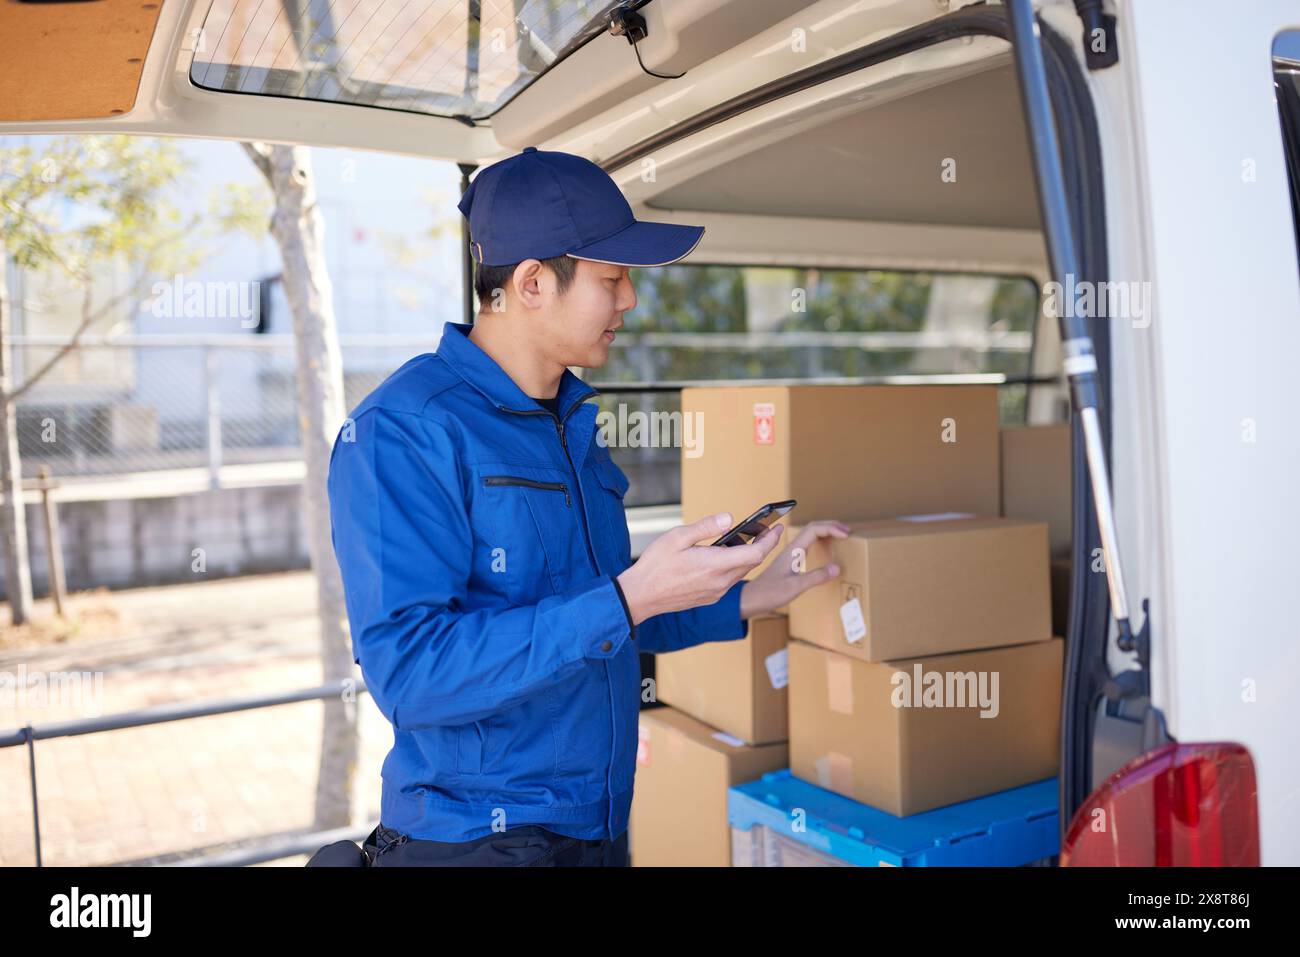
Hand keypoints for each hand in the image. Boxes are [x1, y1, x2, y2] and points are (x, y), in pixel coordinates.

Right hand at [616, 512, 785, 624]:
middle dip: (764, 545)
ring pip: (741, 572)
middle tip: (769, 529)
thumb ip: (705, 527)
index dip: (770, 540)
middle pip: (752, 563)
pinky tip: (728, 556)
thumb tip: (729, 518)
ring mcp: (715, 592)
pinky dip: (735, 566)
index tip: (777, 527)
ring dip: (749, 556)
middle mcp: (720, 582)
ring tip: (751, 539)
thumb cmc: (655, 566)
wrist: (640, 596)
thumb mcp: (677, 537)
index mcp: (715, 565)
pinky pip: (730, 581)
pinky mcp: (709, 598)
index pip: (755, 554)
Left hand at [739, 520, 850, 618]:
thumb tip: (837, 567)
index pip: (814, 529)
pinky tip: (825, 550)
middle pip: (813, 528)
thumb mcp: (795, 587)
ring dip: (826, 532)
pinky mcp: (790, 562)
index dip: (831, 528)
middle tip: (848, 531)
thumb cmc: (769, 593)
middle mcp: (791, 549)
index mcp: (793, 551)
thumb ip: (816, 577)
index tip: (846, 534)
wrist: (751, 599)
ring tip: (840, 536)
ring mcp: (790, 554)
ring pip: (810, 535)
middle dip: (831, 526)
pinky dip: (819, 542)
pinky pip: (807, 545)